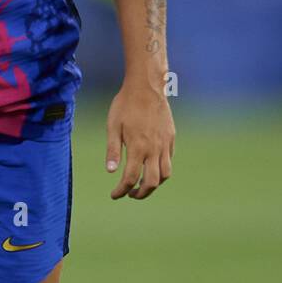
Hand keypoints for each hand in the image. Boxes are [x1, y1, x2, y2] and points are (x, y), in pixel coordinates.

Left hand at [105, 81, 173, 199]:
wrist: (147, 87)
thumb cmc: (125, 105)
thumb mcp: (113, 126)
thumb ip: (113, 150)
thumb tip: (110, 172)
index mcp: (138, 148)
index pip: (131, 179)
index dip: (122, 190)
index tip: (115, 195)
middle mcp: (154, 149)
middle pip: (152, 183)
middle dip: (141, 193)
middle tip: (130, 194)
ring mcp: (165, 144)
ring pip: (165, 174)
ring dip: (154, 184)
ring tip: (142, 184)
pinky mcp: (171, 138)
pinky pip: (169, 160)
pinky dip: (161, 170)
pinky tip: (151, 166)